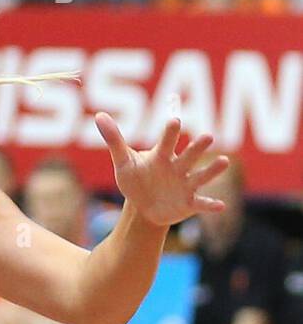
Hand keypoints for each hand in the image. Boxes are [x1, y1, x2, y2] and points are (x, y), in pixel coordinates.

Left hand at [96, 111, 228, 226]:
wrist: (143, 207)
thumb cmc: (136, 179)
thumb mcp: (123, 162)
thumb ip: (114, 139)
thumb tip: (99, 115)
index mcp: (162, 155)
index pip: (167, 140)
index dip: (170, 132)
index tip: (174, 121)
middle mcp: (178, 167)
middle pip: (189, 155)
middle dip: (197, 147)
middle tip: (207, 137)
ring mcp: (186, 184)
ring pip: (201, 176)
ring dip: (212, 170)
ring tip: (223, 162)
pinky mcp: (190, 202)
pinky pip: (201, 203)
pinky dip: (210, 205)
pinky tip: (221, 206)